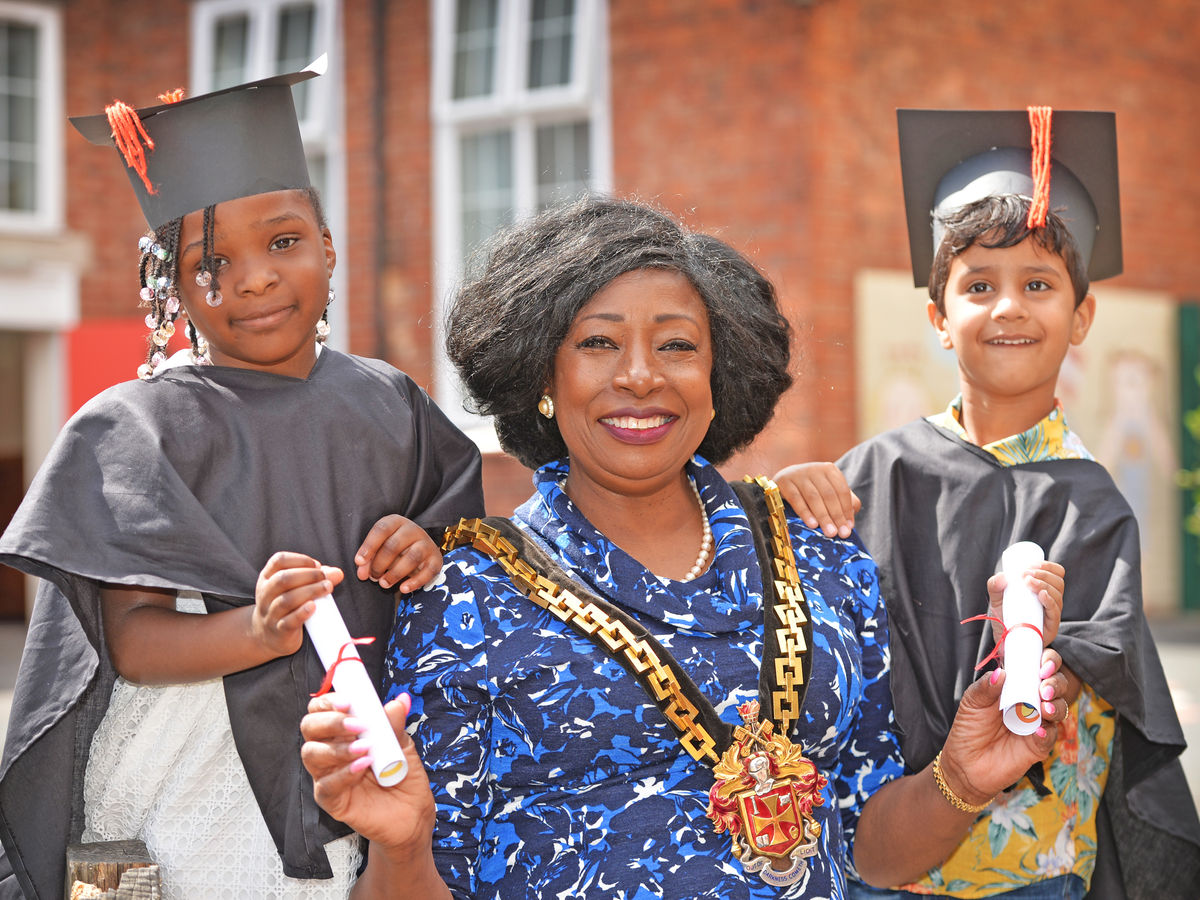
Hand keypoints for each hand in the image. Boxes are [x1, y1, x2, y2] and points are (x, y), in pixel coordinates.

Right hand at [253, 551, 343, 657]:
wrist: (270, 637)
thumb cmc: (287, 606)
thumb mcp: (295, 588)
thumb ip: (316, 578)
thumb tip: (338, 573)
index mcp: (267, 578)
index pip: (279, 560)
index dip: (300, 559)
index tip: (317, 565)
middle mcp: (265, 594)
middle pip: (283, 579)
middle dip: (308, 575)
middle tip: (325, 578)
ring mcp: (270, 613)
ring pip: (287, 600)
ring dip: (310, 591)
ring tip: (327, 588)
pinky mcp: (279, 630)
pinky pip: (289, 621)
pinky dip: (302, 613)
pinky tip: (313, 606)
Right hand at [301, 692, 436, 854]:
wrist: (412, 816)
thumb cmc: (404, 778)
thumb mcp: (403, 747)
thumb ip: (394, 725)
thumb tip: (399, 701)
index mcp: (345, 733)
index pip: (323, 710)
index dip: (329, 702)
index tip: (348, 700)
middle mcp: (331, 751)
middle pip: (310, 728)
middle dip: (329, 721)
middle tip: (356, 724)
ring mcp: (328, 775)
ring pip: (311, 754)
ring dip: (337, 747)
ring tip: (364, 748)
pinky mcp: (331, 800)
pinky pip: (326, 785)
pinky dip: (344, 773)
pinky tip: (363, 767)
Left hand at [356, 515, 443, 591]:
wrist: (420, 550)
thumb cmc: (394, 549)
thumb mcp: (379, 549)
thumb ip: (368, 560)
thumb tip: (362, 574)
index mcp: (397, 522)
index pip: (382, 529)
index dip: (369, 546)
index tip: (359, 562)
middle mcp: (413, 530)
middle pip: (394, 545)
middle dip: (380, 564)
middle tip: (373, 577)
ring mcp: (427, 544)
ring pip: (412, 558)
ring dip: (395, 574)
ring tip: (384, 584)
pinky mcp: (436, 560)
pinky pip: (428, 572)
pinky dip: (415, 582)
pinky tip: (403, 589)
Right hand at [772, 462, 861, 538]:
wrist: (783, 479)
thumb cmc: (811, 489)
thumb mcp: (829, 491)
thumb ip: (845, 503)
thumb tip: (849, 523)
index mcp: (829, 470)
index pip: (842, 490)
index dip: (847, 510)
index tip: (848, 528)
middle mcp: (814, 469)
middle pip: (829, 495)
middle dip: (837, 516)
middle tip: (841, 534)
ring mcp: (798, 474)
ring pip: (813, 497)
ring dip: (823, 516)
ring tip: (829, 533)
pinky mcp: (784, 482)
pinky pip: (796, 499)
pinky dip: (805, 513)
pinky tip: (812, 525)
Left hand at [938, 649, 1068, 805]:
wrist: (965, 764)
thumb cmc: (969, 728)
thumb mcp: (972, 703)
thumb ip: (986, 687)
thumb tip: (1002, 673)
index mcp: (1016, 686)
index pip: (1039, 667)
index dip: (1047, 661)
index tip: (1042, 665)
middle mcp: (1031, 701)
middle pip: (1056, 685)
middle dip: (1055, 683)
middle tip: (1043, 688)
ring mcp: (1037, 723)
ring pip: (1059, 709)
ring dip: (1056, 706)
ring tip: (1043, 709)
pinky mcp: (1038, 745)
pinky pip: (1051, 736)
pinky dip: (1047, 732)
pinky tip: (1038, 731)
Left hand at [984, 560, 1064, 650]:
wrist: (1003, 643)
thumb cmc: (1003, 618)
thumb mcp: (997, 599)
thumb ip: (994, 585)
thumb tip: (1004, 575)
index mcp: (1044, 591)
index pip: (1057, 574)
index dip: (1048, 566)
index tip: (1031, 564)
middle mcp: (1052, 602)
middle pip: (1058, 583)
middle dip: (1043, 574)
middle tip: (1025, 574)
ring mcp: (1052, 615)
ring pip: (1058, 595)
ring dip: (1044, 584)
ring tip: (1028, 581)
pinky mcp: (1050, 627)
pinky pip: (1055, 612)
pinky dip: (1050, 601)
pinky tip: (1042, 594)